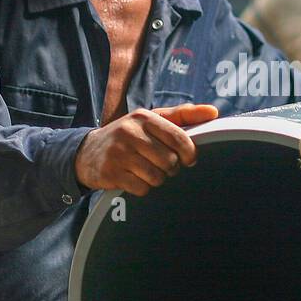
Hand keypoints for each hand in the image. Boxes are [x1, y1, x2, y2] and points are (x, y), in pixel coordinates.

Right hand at [74, 103, 218, 195]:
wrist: (87, 152)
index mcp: (144, 117)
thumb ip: (183, 115)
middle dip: (169, 167)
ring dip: (156, 179)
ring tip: (145, 170)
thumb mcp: (152, 120)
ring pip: (157, 177)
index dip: (189, 153)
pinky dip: (141, 188)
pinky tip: (133, 178)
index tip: (188, 159)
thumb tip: (213, 111)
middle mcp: (130, 132)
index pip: (179, 138)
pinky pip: (141, 188)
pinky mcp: (111, 172)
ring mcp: (119, 153)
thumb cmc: (128, 135)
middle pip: (170, 161)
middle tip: (159, 164)